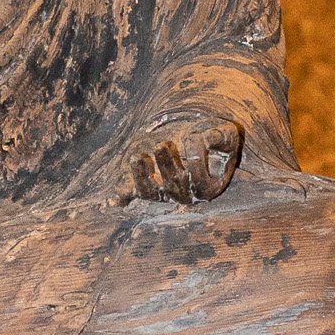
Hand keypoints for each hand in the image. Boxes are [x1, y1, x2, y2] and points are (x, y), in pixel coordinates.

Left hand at [122, 117, 245, 205]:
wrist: (193, 136)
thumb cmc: (211, 137)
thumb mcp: (222, 134)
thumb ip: (218, 136)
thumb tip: (204, 140)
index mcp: (208, 188)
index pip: (199, 183)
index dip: (195, 162)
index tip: (192, 138)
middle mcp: (184, 195)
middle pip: (174, 188)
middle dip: (167, 166)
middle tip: (161, 144)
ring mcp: (163, 192)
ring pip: (151, 192)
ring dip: (142, 177)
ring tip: (138, 157)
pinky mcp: (145, 184)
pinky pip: (132, 194)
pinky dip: (121, 197)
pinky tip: (113, 201)